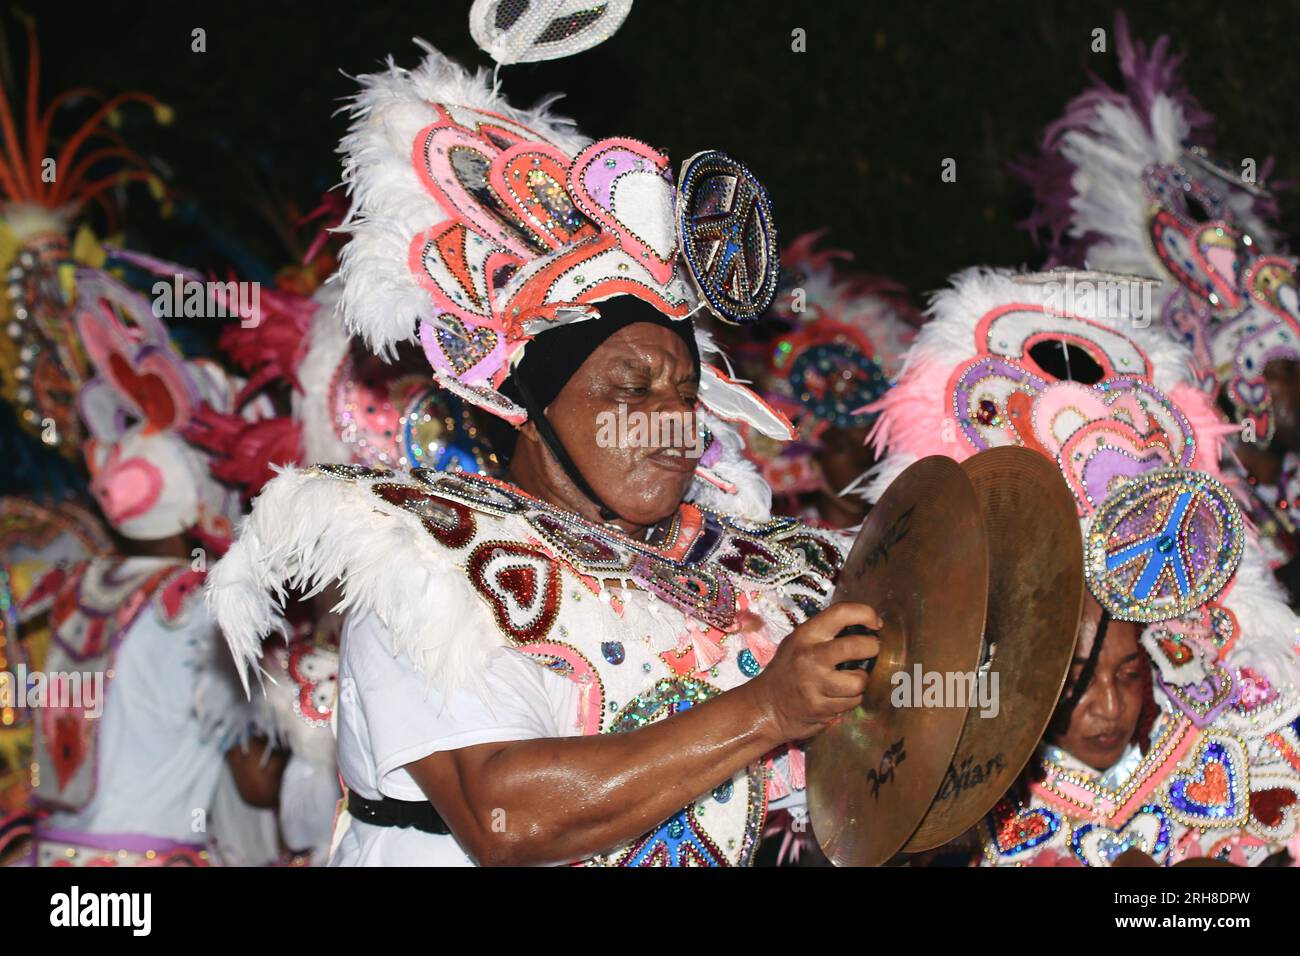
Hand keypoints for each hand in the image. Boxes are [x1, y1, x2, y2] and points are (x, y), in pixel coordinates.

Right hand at [746, 602, 881, 743]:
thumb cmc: (787, 670)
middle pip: (857, 646)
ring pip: (859, 681)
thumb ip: (825, 634)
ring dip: (860, 682)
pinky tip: (837, 698)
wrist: (765, 706)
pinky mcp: (821, 708)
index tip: (875, 624)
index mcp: (806, 635)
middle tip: (871, 651)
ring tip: (848, 682)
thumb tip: (866, 628)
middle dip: (872, 648)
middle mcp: (810, 657)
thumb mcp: (797, 642)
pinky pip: (852, 702)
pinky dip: (850, 701)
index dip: (865, 613)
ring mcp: (815, 684)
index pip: (841, 612)